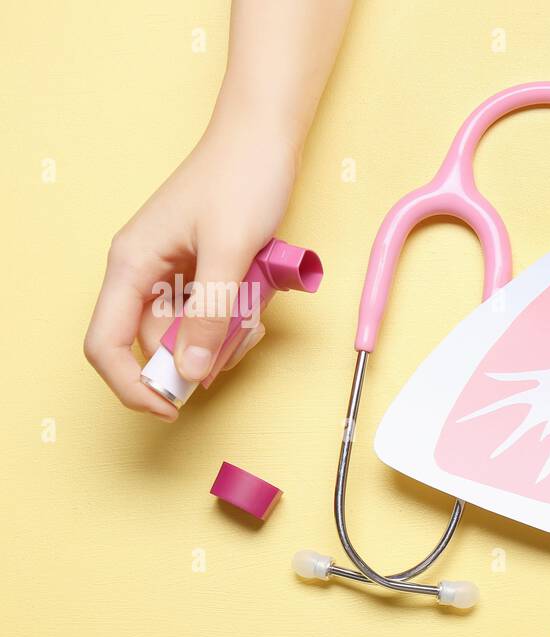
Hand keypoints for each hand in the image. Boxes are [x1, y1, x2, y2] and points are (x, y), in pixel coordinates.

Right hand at [83, 107, 297, 419]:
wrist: (266, 138)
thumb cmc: (241, 180)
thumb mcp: (230, 254)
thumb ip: (210, 316)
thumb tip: (191, 373)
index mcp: (132, 266)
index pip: (106, 344)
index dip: (133, 385)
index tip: (172, 407)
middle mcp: (145, 273)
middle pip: (159, 346)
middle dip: (204, 354)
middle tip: (246, 334)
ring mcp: (175, 274)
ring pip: (193, 336)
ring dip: (228, 335)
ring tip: (258, 305)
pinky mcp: (203, 272)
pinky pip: (215, 316)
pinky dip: (238, 317)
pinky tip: (260, 296)